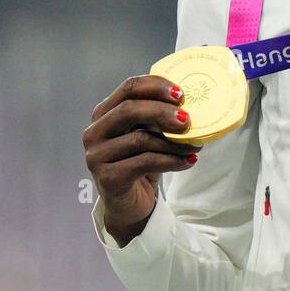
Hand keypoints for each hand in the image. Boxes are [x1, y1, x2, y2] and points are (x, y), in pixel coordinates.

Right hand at [83, 74, 199, 245]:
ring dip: (173, 142)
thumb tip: (187, 103)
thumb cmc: (139, 163)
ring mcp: (97, 155)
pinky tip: (188, 162)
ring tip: (194, 146)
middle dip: (162, 112)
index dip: (155, 86)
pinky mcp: (108, 177)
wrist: (129, 205)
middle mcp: (95, 132)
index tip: (180, 94)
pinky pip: (145, 162)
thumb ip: (156, 117)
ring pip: (140, 139)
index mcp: (104, 113)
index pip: (128, 87)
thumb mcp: (147, 134)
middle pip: (129, 110)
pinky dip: (171, 160)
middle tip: (187, 120)